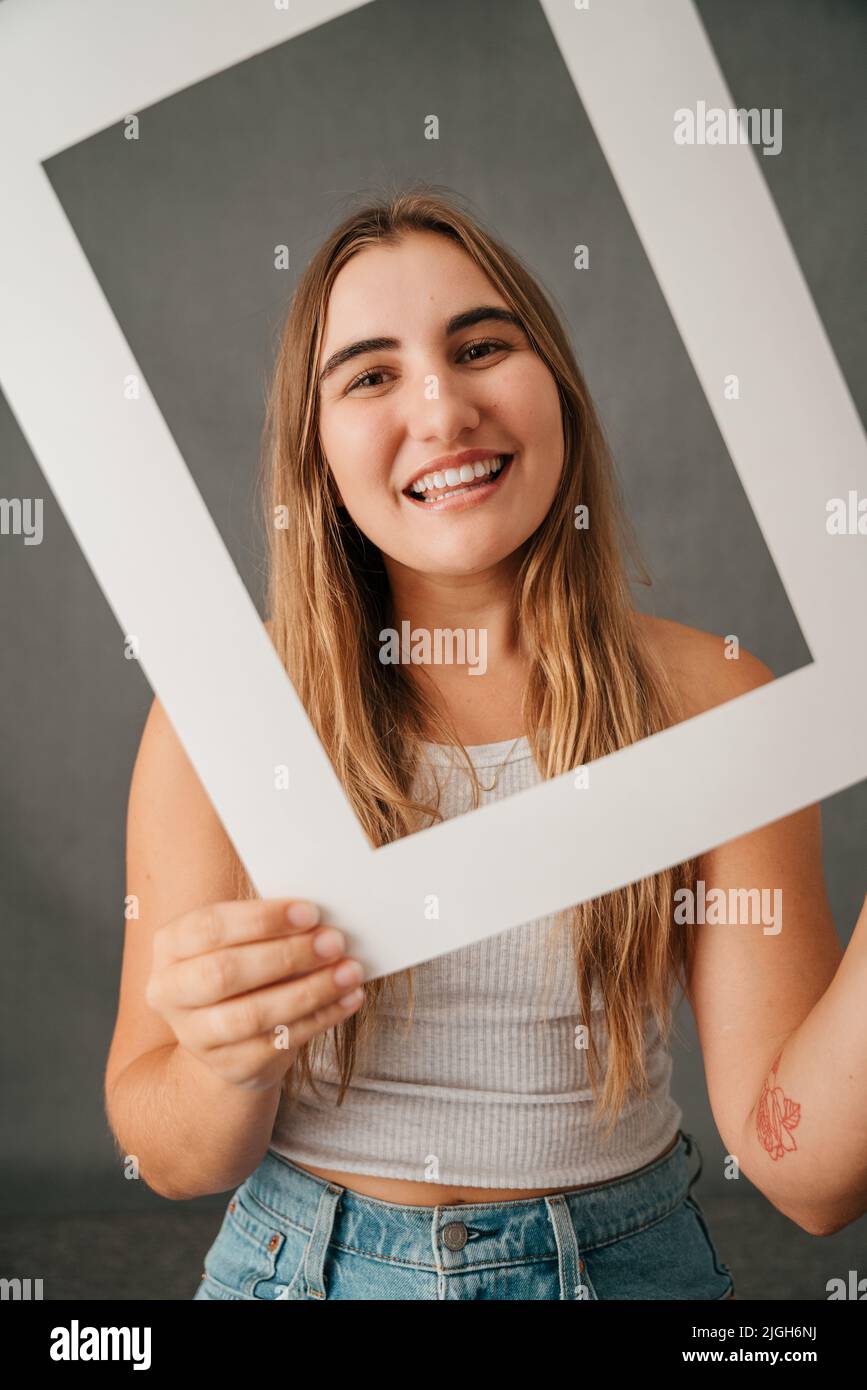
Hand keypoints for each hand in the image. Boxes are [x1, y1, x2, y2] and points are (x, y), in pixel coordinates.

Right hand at [145, 899, 363, 1090]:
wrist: (229, 1036)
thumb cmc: (244, 968)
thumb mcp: (243, 940)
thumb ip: (270, 925)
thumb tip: (320, 918)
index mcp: (170, 946)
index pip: (210, 927)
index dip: (262, 920)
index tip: (311, 912)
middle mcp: (170, 992)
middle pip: (226, 972)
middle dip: (287, 955)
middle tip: (335, 941)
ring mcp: (195, 1036)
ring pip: (252, 1015)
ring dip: (309, 991)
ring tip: (350, 971)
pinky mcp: (228, 1066)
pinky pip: (278, 1043)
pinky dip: (320, 1018)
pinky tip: (348, 999)